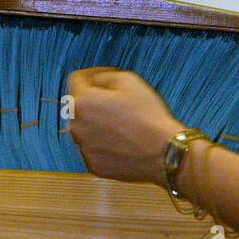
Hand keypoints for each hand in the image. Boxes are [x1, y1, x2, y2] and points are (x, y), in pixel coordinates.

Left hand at [67, 67, 183, 184]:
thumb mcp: (129, 80)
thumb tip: (96, 80)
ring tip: (124, 124)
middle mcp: (75, 126)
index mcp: (81, 102)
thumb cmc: (147, 115)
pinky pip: (95, 148)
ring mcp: (83, 149)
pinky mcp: (93, 165)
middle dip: (95, 100)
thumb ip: (104, 75)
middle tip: (119, 101)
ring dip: (98, 123)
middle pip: (80, 106)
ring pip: (86, 128)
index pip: (77, 79)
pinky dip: (104, 143)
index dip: (93, 74)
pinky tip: (123, 141)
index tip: (106, 76)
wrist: (163, 152)